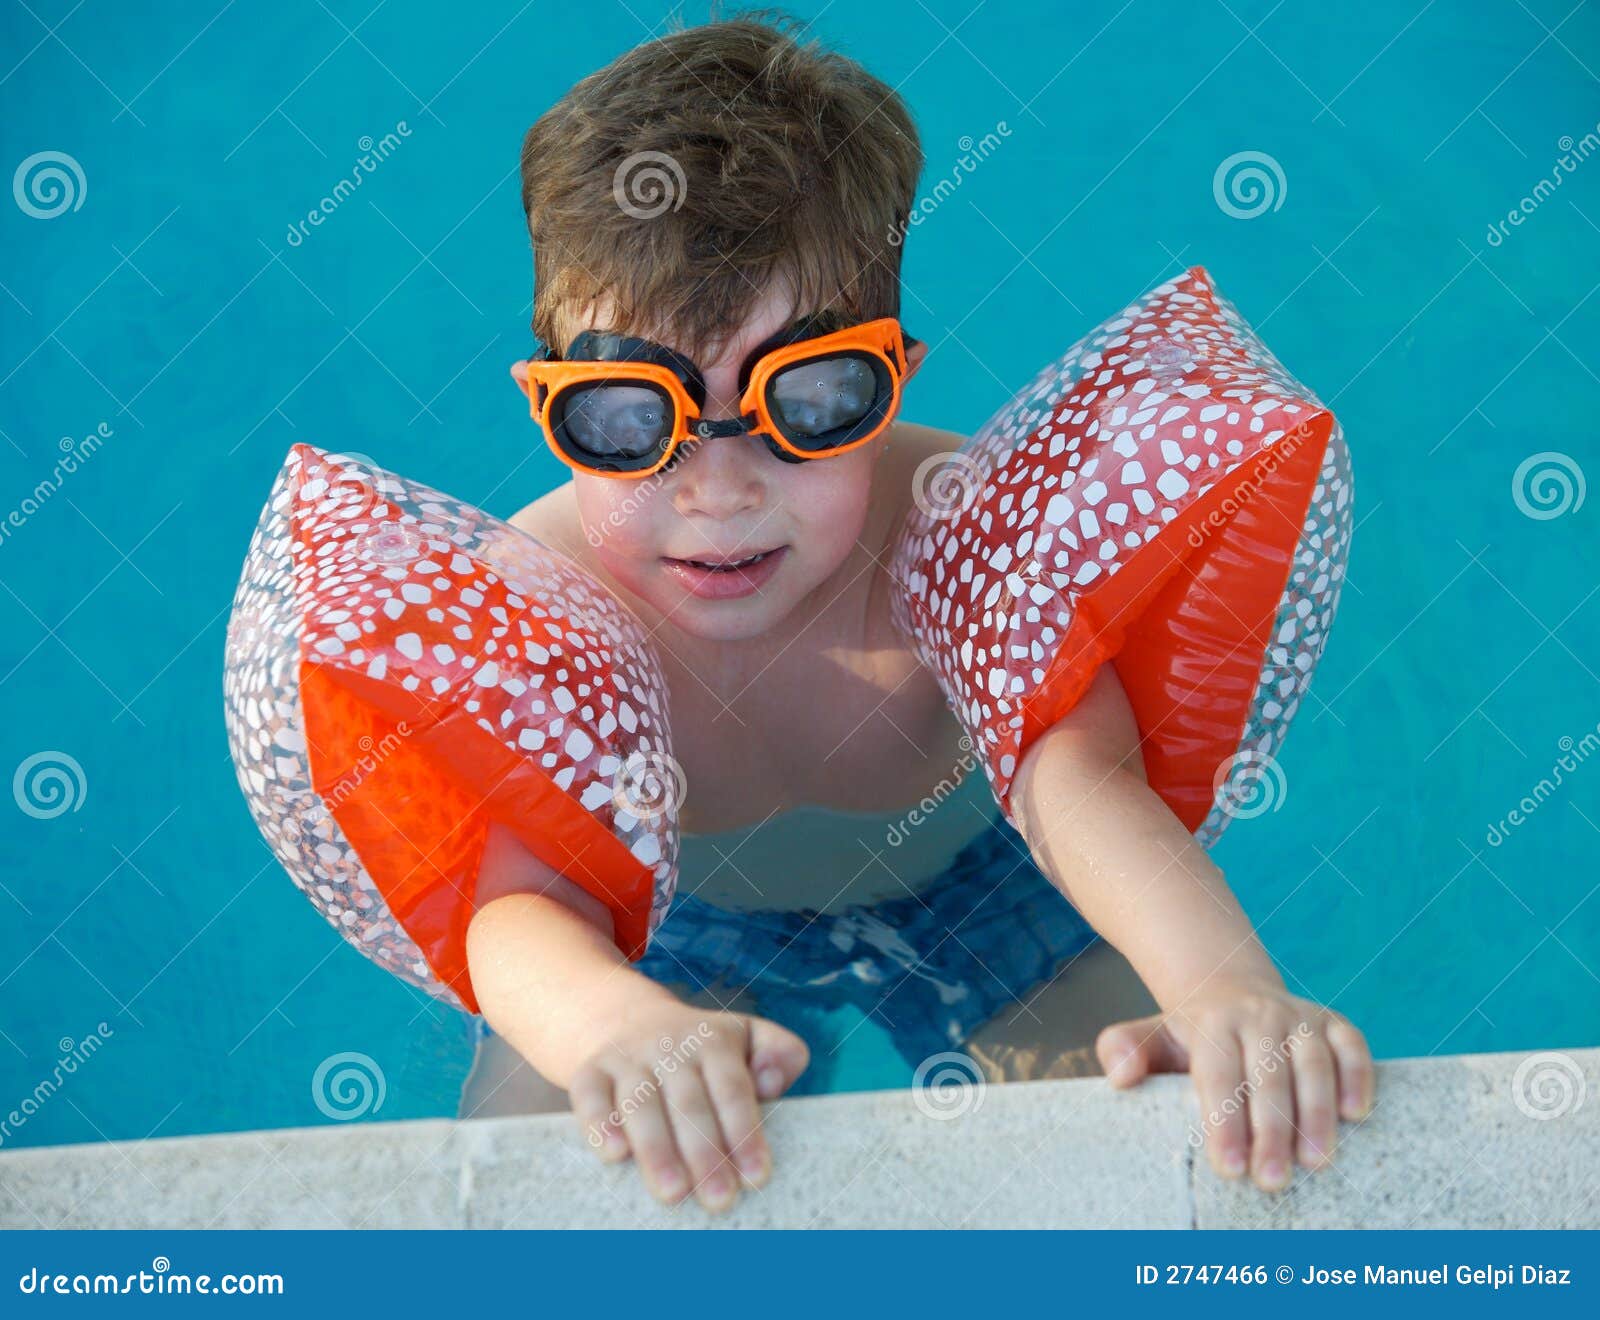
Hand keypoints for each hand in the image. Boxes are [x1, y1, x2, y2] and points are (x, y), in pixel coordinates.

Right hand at [569, 1001, 809, 1212]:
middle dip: (704, 1152)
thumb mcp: (747, 1037)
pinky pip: (589, 1095)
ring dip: (656, 1149)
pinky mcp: (590, 1071)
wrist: (627, 1020)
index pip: (732, 1087)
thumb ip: (777, 1054)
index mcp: (714, 1041)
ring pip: (640, 1102)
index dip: (744, 1131)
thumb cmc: (702, 1051)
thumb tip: (773, 1082)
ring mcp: (628, 1058)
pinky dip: (598, 1124)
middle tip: (719, 1199)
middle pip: (688, 1101)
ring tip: (673, 1193)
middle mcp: (670, 1045)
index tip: (756, 1177)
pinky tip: (613, 1155)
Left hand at [1094, 976, 1373, 1191]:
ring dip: (1316, 1113)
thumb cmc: (1189, 1034)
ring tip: (1315, 1163)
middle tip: (1271, 1181)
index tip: (1228, 1168)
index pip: (1217, 1074)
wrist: (1227, 987)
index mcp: (1211, 1022)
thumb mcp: (1150, 1035)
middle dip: (1271, 1130)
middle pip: (1266, 1074)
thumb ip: (1124, 1049)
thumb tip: (1119, 1077)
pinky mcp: (1333, 1023)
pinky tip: (1355, 1115)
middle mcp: (1258, 1015)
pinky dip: (1357, 1075)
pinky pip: (1352, 1044)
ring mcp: (1299, 1017)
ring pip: (1312, 1062)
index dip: (1223, 1121)